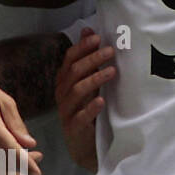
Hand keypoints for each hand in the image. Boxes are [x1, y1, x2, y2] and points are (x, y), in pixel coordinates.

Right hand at [55, 29, 115, 171]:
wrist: (86, 145)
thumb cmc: (89, 109)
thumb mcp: (89, 82)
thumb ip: (88, 59)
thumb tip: (89, 29)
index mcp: (65, 82)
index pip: (69, 60)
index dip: (81, 48)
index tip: (98, 37)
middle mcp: (63, 95)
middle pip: (73, 73)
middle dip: (91, 60)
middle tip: (111, 51)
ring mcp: (67, 112)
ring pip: (76, 92)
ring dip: (94, 79)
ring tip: (112, 71)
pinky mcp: (74, 129)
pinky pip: (80, 117)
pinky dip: (91, 108)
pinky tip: (102, 101)